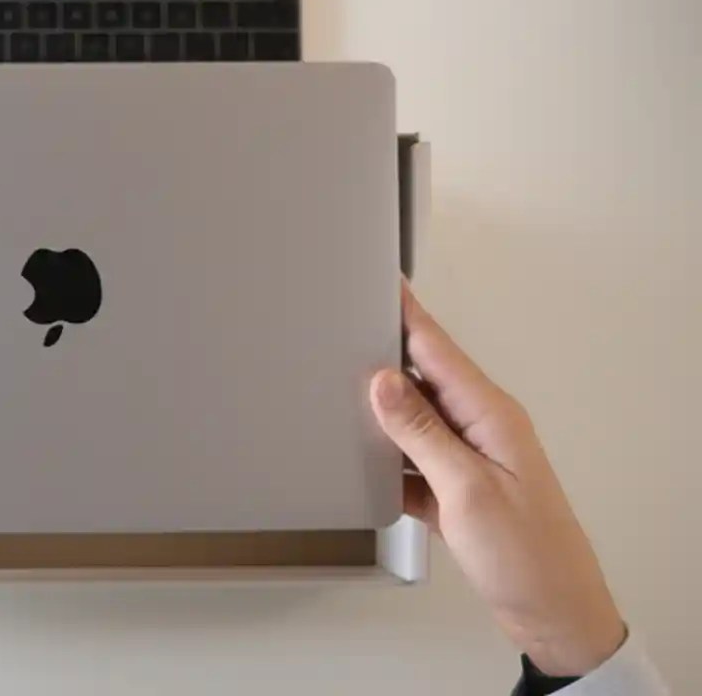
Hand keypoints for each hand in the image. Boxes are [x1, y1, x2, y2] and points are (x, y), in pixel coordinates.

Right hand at [369, 283, 623, 675]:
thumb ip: (422, 432)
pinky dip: (388, 463)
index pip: (439, 349)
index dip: (408, 313)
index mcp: (491, 415)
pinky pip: (412, 460)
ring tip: (345, 409)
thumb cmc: (527, 556)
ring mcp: (469, 458)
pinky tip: (369, 470)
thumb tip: (385, 382)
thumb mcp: (466, 488)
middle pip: (422, 379)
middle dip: (384, 360)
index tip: (382, 282)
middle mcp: (481, 428)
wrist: (551, 612)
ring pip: (413, 421)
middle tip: (343, 342)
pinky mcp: (457, 488)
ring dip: (382, 418)